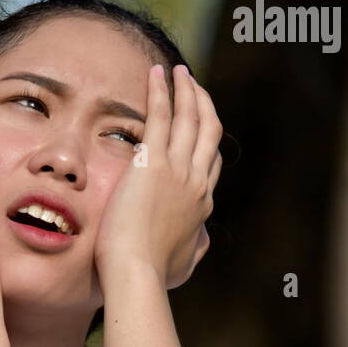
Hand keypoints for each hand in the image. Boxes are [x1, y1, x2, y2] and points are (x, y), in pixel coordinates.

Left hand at [94, 64, 222, 289]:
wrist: (136, 274)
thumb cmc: (153, 276)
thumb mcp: (184, 265)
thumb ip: (195, 248)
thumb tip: (202, 238)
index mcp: (202, 205)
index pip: (210, 163)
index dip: (206, 141)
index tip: (198, 126)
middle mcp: (197, 182)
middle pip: (209, 132)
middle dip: (204, 104)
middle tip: (193, 85)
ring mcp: (178, 170)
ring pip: (191, 117)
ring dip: (187, 90)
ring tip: (178, 70)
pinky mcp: (153, 163)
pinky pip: (161, 116)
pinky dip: (161, 91)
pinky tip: (157, 72)